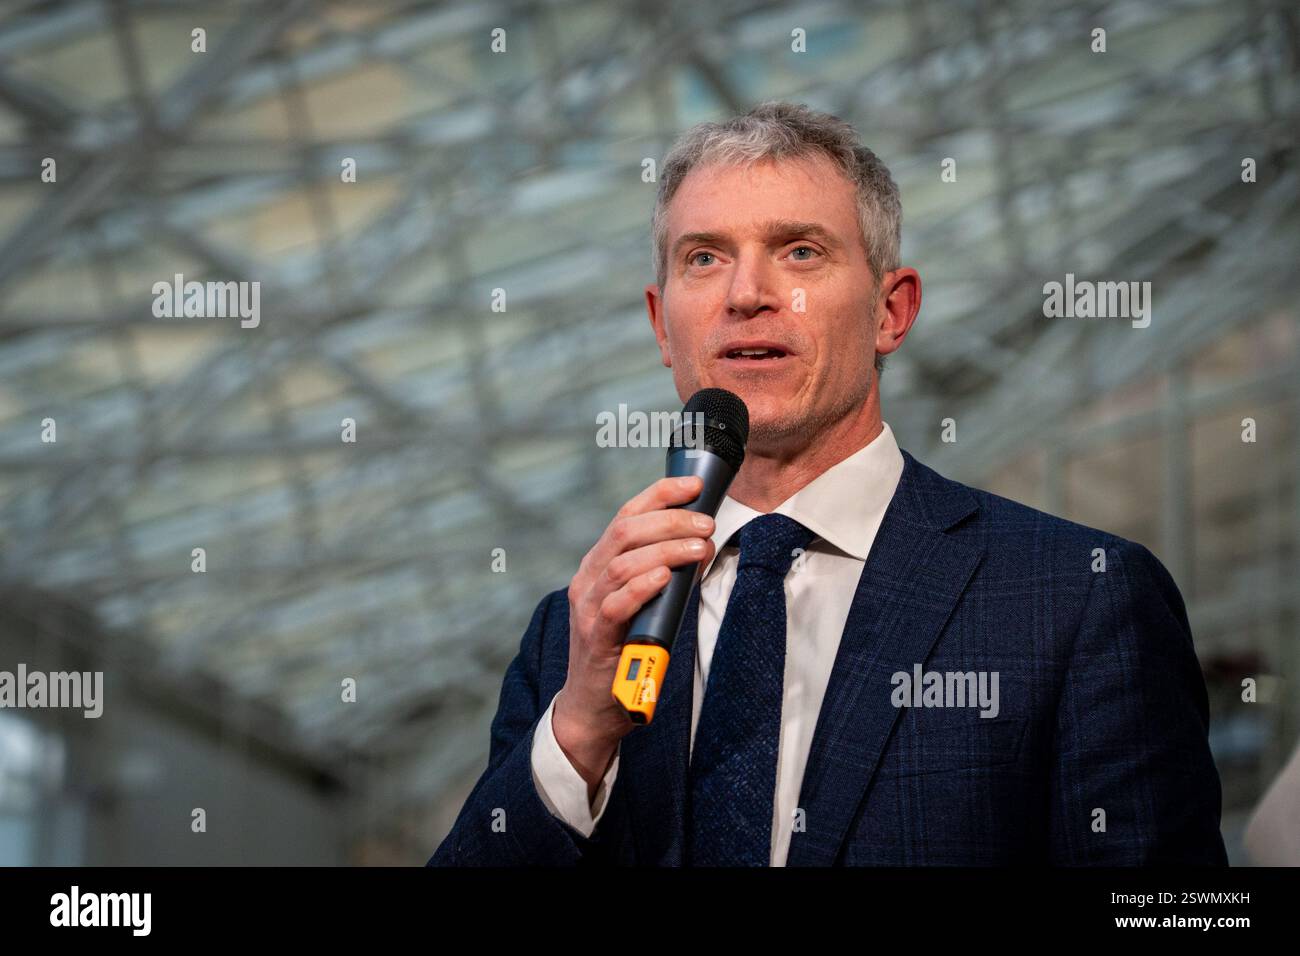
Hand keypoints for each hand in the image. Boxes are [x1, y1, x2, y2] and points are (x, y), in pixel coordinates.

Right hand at [554, 475, 715, 793]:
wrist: (593, 707)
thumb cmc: (624, 651)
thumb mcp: (643, 603)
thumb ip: (662, 573)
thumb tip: (700, 543)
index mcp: (599, 564)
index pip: (626, 515)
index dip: (659, 494)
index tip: (694, 485)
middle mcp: (588, 579)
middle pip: (625, 532)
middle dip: (670, 520)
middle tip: (707, 523)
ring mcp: (588, 607)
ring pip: (622, 563)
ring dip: (666, 550)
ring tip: (699, 548)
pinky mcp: (595, 637)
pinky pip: (616, 603)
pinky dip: (642, 585)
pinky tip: (665, 576)